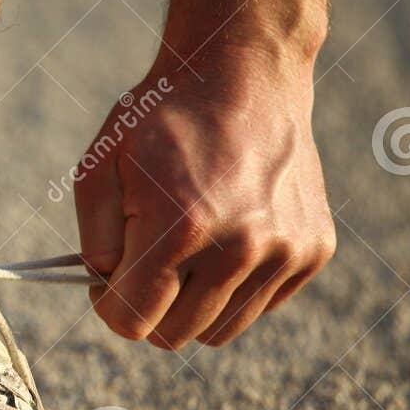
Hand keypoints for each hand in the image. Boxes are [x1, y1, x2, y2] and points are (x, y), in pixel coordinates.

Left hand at [73, 50, 335, 348]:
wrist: (244, 75)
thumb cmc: (162, 120)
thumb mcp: (100, 168)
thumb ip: (95, 241)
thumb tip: (108, 290)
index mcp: (180, 229)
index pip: (131, 321)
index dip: (108, 304)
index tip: (109, 278)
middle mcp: (240, 248)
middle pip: (173, 334)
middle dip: (148, 308)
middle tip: (142, 265)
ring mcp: (284, 252)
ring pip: (218, 330)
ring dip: (192, 304)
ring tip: (184, 251)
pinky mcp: (313, 251)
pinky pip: (258, 306)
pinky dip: (234, 288)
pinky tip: (225, 238)